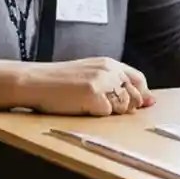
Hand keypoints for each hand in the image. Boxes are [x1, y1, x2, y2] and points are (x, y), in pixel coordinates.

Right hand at [21, 57, 153, 115]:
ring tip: (87, 105)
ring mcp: (102, 81)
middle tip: (101, 107)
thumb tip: (145, 101)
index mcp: (109, 63)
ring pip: (123, 107)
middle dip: (125, 107)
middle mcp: (110, 70)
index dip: (142, 94)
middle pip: (134, 96)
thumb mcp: (90, 74)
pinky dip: (97, 115)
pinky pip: (107, 114)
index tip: (141, 105)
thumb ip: (114, 83)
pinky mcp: (94, 94)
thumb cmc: (58, 82)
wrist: (34, 81)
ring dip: (109, 112)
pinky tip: (81, 108)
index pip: (138, 79)